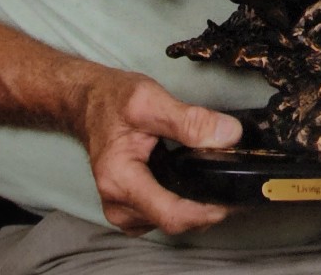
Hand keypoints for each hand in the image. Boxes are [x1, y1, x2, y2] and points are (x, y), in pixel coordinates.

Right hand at [73, 66, 241, 234]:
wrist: (88, 101)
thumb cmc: (112, 99)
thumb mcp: (151, 99)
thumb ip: (190, 120)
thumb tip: (228, 135)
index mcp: (119, 180)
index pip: (172, 215)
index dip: (207, 211)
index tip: (232, 197)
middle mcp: (117, 204)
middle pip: (175, 221)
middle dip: (206, 205)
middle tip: (230, 178)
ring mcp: (122, 210)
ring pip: (172, 220)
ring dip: (196, 203)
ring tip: (212, 175)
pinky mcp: (129, 209)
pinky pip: (164, 214)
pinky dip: (183, 200)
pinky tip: (192, 180)